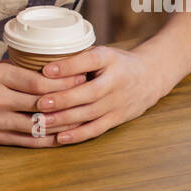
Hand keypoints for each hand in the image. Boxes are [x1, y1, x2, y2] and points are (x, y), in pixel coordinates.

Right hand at [0, 61, 89, 145]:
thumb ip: (19, 71)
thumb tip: (54, 69)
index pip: (39, 82)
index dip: (63, 82)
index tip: (81, 77)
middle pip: (42, 104)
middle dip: (68, 101)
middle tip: (88, 97)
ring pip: (37, 126)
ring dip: (62, 124)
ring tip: (81, 118)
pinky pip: (27, 141)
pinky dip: (47, 140)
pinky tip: (62, 136)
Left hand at [34, 44, 164, 144]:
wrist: (150, 76)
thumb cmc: (116, 63)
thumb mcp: (101, 52)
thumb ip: (78, 58)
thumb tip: (41, 61)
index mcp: (109, 58)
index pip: (89, 60)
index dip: (68, 66)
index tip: (45, 70)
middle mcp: (116, 81)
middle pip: (89, 92)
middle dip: (63, 99)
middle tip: (40, 103)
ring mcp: (118, 102)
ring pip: (90, 113)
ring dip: (65, 119)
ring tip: (42, 122)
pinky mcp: (118, 118)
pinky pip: (97, 128)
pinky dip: (78, 134)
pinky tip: (59, 137)